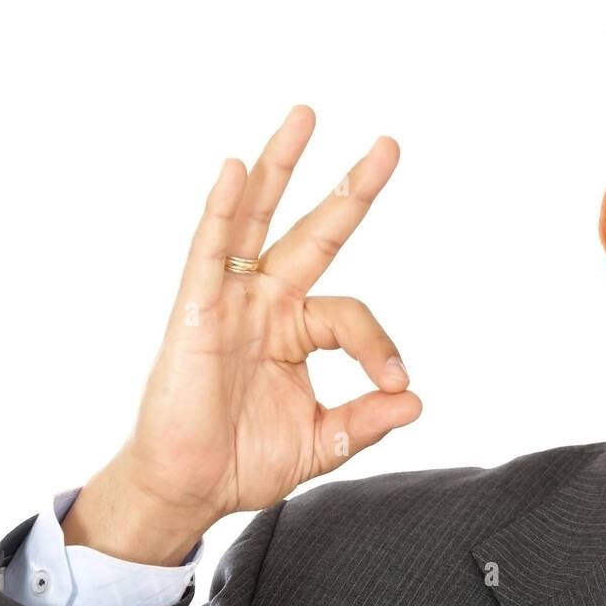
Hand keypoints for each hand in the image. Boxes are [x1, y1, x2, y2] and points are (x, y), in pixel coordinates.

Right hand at [65, 105, 421, 564]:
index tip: (396, 385)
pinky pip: (208, 250)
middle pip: (314, 232)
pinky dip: (221, 209)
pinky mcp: (195, 310)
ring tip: (306, 116)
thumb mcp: (321, 441)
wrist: (188, 489)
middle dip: (349, 189)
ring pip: (259, 220)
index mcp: (297, 330)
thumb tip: (417, 402)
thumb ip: (366, 419)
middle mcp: (267, 304)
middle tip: (389, 145)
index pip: (353, 317)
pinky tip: (237, 169)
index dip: (381, 347)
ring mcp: (232, 301)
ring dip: (281, 167)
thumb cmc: (242, 461)